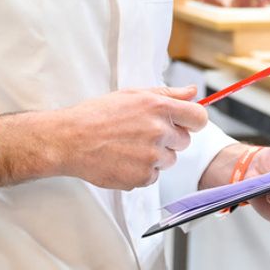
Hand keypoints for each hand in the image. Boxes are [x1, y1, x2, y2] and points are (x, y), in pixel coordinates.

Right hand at [55, 85, 207, 190]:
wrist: (70, 139)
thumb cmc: (98, 115)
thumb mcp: (133, 95)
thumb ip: (168, 94)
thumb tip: (192, 92)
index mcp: (158, 107)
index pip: (199, 117)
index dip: (193, 121)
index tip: (184, 124)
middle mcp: (158, 131)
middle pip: (184, 141)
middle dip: (169, 139)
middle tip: (143, 134)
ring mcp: (151, 156)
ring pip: (169, 160)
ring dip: (155, 156)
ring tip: (129, 147)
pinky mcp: (142, 177)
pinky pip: (153, 176)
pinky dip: (141, 171)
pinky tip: (123, 159)